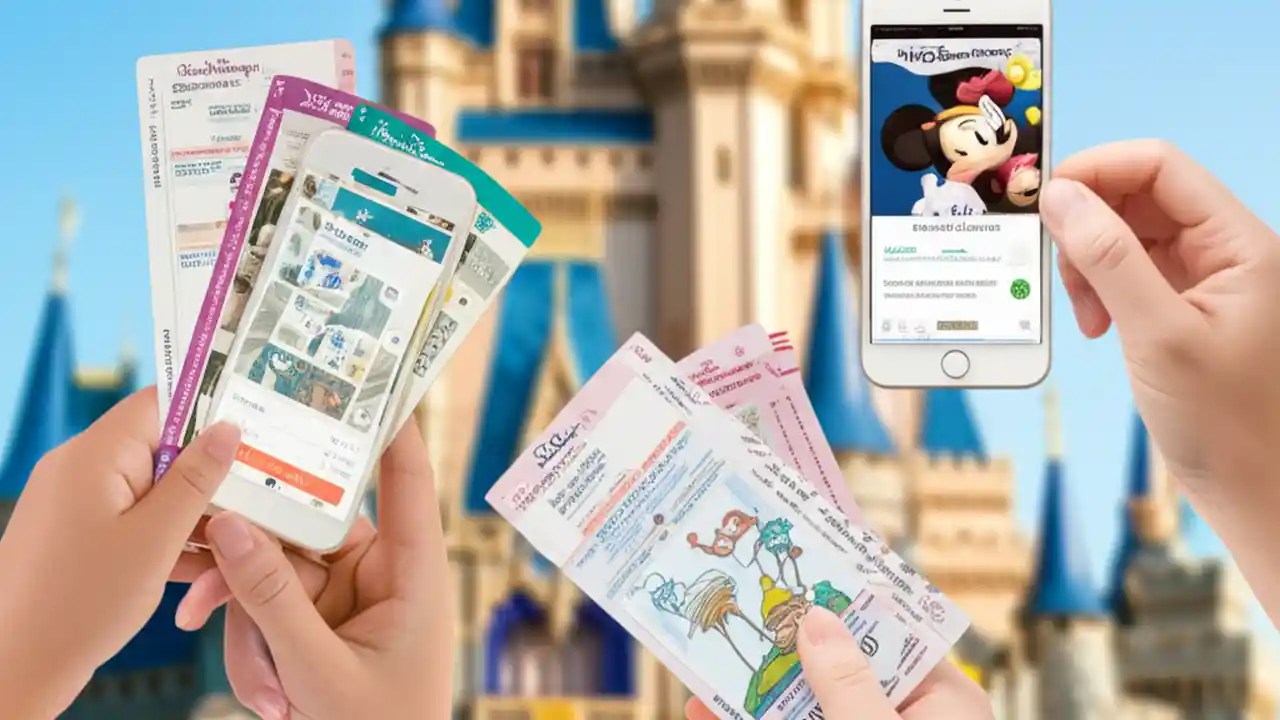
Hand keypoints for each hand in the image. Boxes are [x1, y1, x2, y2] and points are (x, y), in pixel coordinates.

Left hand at [0, 388, 238, 717]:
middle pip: (161, 446)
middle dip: (208, 475)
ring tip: (229, 545)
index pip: (160, 402)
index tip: (255, 435)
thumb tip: (229, 425)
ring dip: (191, 513)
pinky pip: (133, 515)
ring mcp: (76, 499)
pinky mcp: (77, 530)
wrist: (15, 667)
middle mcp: (81, 466)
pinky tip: (199, 567)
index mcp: (96, 454)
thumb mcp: (156, 539)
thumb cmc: (82, 603)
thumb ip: (197, 479)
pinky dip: (165, 535)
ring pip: (152, 486)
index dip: (209, 412)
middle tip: (254, 500)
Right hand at [201, 421, 451, 719]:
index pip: (407, 482)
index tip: (369, 379)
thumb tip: (231, 524)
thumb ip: (272, 598)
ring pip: (280, 573)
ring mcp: (350, 599)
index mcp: (415, 572)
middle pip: (312, 527)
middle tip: (204, 565)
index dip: (391, 428)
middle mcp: (384, 574)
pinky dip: (260, 651)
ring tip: (269, 695)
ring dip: (258, 631)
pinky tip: (266, 697)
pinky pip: (275, 611)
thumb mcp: (322, 668)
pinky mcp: (323, 625)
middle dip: (259, 560)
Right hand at [684, 608, 990, 719]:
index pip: (893, 629)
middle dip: (780, 640)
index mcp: (942, 703)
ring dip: (754, 687)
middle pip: (838, 664)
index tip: (796, 558)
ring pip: (804, 706)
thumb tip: (815, 617)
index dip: (844, 594)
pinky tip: (705, 710)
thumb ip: (846, 683)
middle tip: (732, 600)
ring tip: (702, 657)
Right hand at [1043, 140, 1279, 620]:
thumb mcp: (1158, 334)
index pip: (1160, 168)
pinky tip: (1096, 325)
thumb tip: (1062, 197)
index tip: (1044, 199)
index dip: (1098, 171)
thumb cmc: (1229, 425)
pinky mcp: (1180, 312)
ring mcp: (1202, 283)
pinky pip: (1127, 275)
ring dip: (1088, 263)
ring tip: (1085, 313)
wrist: (1258, 493)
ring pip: (1125, 237)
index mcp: (1238, 244)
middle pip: (1138, 197)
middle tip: (1060, 271)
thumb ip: (1108, 258)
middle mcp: (1223, 253)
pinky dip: (1098, 291)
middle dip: (1087, 226)